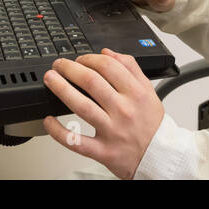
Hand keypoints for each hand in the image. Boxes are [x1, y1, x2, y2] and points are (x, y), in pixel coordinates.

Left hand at [42, 49, 165, 179]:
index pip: (108, 66)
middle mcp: (123, 110)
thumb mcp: (148, 90)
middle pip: (91, 82)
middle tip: (59, 65)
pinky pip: (76, 141)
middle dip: (70, 69)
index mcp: (135, 93)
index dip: (89, 58)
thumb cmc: (151, 124)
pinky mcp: (102, 151)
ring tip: (50, 79)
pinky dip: (59, 131)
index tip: (80, 59)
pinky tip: (49, 120)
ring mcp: (112, 131)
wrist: (159, 156)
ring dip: (61, 89)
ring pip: (82, 106)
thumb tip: (107, 52)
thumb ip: (130, 67)